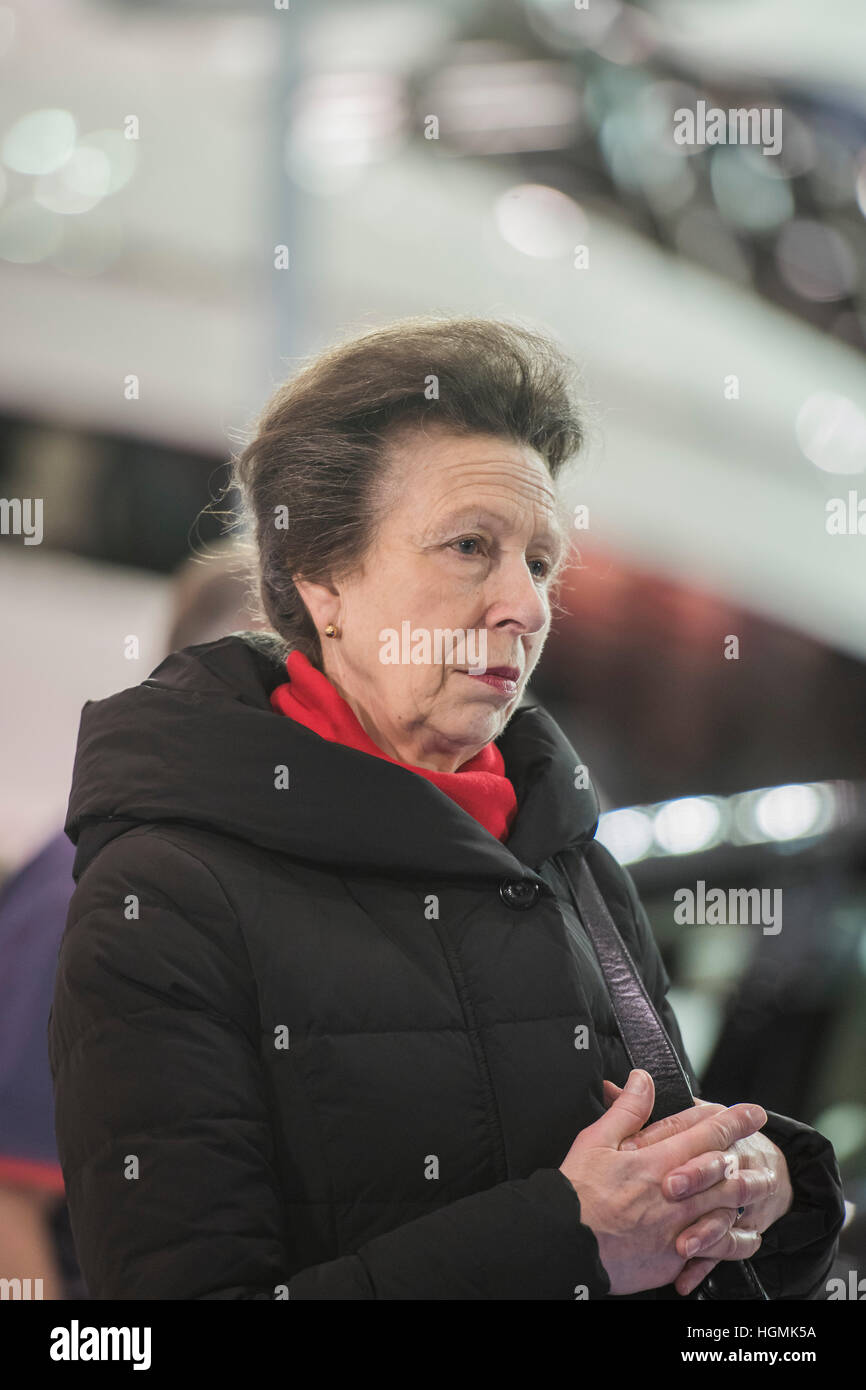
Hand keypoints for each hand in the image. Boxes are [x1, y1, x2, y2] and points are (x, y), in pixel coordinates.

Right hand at [559, 1069, 768, 1294]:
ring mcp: (679, 1226)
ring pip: (728, 1208)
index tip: (754, 1112)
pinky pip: (718, 1249)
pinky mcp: (674, 1256)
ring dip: (750, 1197)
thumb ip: (627, 1110)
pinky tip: (747, 1238)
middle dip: (750, 1161)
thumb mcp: (596, 1140)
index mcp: (658, 1160)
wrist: (566, 1243)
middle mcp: (676, 1192)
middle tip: (766, 1156)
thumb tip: (643, 1078)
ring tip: (764, 1190)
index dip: (734, 1120)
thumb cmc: (576, 1191)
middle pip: (727, 1173)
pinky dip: (737, 1242)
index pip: (706, 1133)